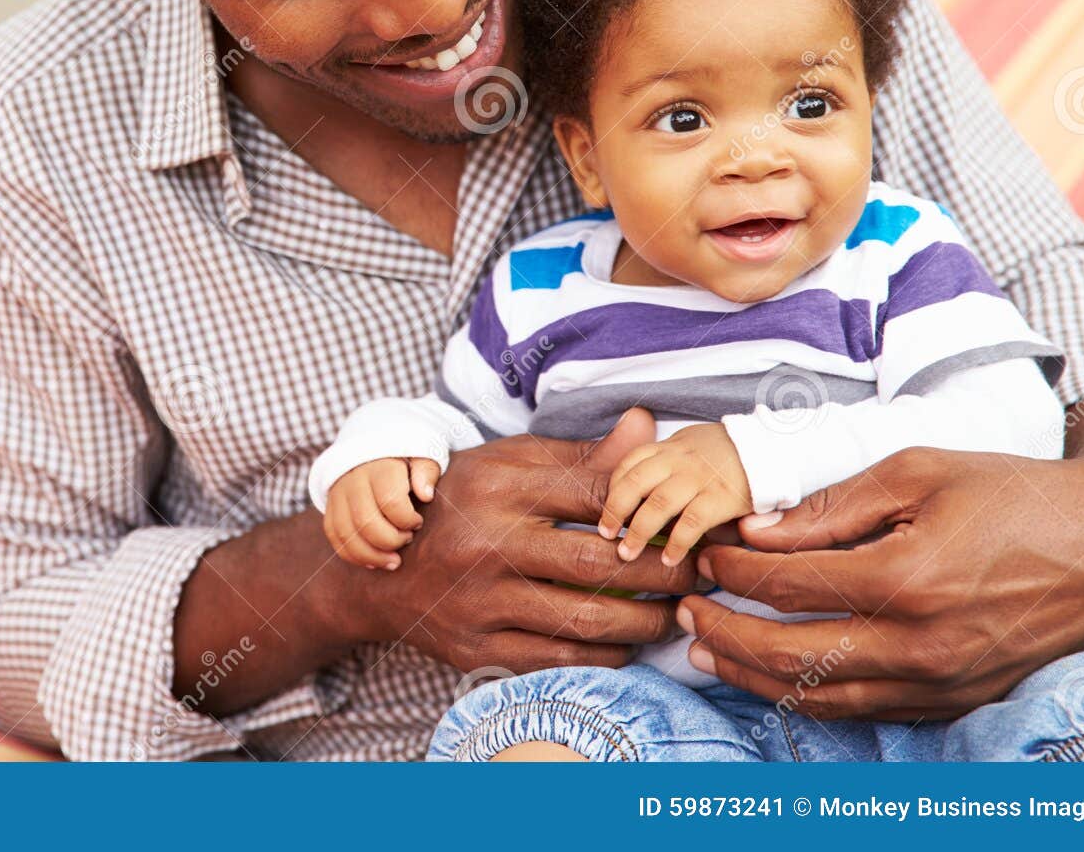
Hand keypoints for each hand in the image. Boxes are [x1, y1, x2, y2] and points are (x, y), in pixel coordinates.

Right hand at [323, 456, 440, 568]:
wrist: (370, 452)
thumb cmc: (403, 460)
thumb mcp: (421, 455)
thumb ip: (426, 471)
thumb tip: (426, 495)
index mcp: (379, 467)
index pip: (390, 501)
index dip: (407, 520)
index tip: (417, 522)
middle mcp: (354, 480)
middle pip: (366, 522)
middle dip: (391, 541)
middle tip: (407, 539)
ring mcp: (338, 495)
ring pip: (347, 535)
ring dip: (372, 556)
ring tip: (394, 561)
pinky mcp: (330, 508)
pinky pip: (335, 537)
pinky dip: (353, 555)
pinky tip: (373, 561)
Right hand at [351, 408, 705, 675]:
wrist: (385, 573)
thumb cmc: (462, 506)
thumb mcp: (509, 465)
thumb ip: (579, 455)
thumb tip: (647, 425)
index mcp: (499, 486)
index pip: (595, 493)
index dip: (653, 507)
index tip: (690, 519)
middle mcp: (487, 542)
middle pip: (598, 561)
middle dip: (663, 571)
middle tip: (699, 573)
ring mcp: (479, 600)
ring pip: (584, 617)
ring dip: (644, 622)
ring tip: (674, 614)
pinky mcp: (476, 647)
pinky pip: (558, 658)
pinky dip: (605, 654)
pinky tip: (628, 643)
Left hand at [599, 422, 751, 565]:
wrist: (775, 447)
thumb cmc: (730, 453)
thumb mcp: (692, 444)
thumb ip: (667, 461)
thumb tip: (638, 492)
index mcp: (670, 446)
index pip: (629, 464)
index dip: (613, 489)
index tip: (606, 512)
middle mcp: (680, 459)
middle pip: (634, 483)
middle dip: (614, 510)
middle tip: (606, 536)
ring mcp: (700, 477)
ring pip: (657, 504)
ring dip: (638, 532)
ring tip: (626, 555)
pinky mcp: (722, 497)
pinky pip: (691, 523)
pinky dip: (676, 544)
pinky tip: (668, 561)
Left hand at [681, 397, 1083, 719]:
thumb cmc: (1013, 495)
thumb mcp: (917, 472)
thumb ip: (831, 507)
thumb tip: (757, 529)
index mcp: (907, 578)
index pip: (788, 584)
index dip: (734, 570)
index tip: (706, 553)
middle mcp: (921, 643)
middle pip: (790, 654)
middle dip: (724, 634)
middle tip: (684, 612)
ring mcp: (939, 681)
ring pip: (821, 696)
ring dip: (753, 676)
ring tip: (707, 652)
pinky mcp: (955, 698)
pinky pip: (864, 709)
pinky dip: (809, 696)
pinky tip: (774, 676)